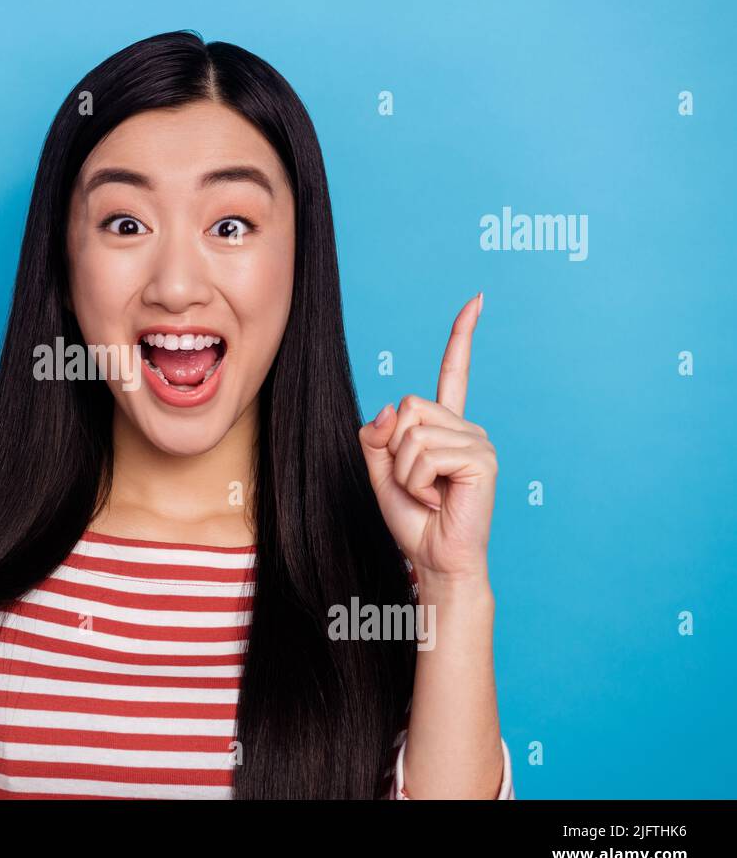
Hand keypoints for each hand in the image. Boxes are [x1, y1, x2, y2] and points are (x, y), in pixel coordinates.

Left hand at [358, 294, 495, 581]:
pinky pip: (425, 453)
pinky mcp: (481, 459)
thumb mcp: (380, 471)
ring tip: (427, 494)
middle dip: (393, 448)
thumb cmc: (413, 518)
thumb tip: (392, 406)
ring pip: (411, 432)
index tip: (477, 299)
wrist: (434, 558)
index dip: (462, 336)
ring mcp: (477, 441)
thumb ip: (376, 435)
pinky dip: (417, 480)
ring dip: (404, 470)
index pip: (453, 372)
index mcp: (445, 426)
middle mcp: (466, 427)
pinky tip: (437, 498)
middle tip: (414, 482)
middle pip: (407, 405)